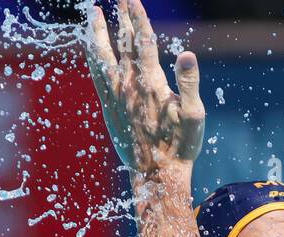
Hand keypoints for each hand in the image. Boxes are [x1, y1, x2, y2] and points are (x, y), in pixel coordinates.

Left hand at [85, 0, 204, 177]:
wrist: (155, 175)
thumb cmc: (179, 147)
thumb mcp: (194, 116)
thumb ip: (189, 84)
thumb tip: (187, 55)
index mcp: (151, 84)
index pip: (144, 41)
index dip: (139, 18)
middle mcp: (129, 85)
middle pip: (124, 42)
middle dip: (122, 17)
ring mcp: (116, 95)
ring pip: (103, 55)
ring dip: (98, 31)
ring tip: (94, 12)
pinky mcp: (108, 106)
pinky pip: (96, 74)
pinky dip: (92, 55)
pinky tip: (90, 46)